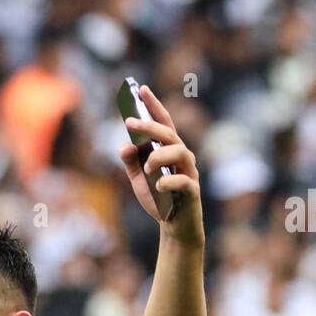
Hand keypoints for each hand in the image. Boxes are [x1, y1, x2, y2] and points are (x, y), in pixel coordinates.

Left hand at [118, 84, 203, 246]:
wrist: (173, 226)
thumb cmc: (158, 198)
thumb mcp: (138, 179)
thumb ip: (131, 161)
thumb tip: (123, 145)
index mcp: (168, 150)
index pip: (163, 122)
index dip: (153, 105)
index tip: (141, 89)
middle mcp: (182, 157)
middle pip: (169, 134)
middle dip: (149, 125)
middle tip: (129, 122)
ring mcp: (189, 173)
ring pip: (180, 151)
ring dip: (159, 156)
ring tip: (147, 169)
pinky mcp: (192, 191)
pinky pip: (184, 181)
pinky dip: (169, 182)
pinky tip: (158, 186)